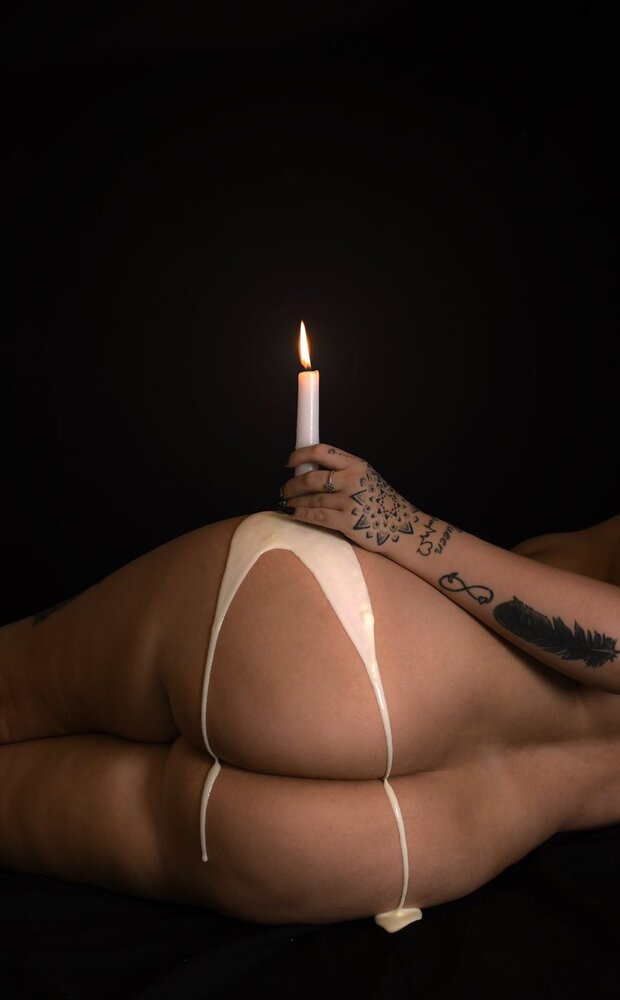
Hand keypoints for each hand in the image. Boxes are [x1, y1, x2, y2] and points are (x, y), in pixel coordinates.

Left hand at [279, 443, 420, 552]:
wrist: (401, 527)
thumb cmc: (380, 502)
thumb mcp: (366, 477)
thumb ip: (343, 472)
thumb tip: (308, 471)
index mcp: (356, 465)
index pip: (321, 451)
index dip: (300, 455)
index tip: (289, 462)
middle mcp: (352, 480)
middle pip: (311, 478)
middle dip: (291, 484)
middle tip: (284, 490)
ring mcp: (350, 501)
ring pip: (311, 498)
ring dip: (293, 501)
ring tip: (286, 502)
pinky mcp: (347, 522)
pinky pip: (316, 516)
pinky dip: (301, 514)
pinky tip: (293, 513)